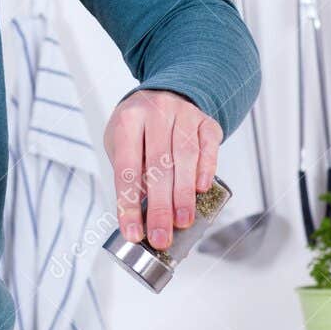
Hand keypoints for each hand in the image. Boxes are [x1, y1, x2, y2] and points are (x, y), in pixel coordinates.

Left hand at [103, 89, 221, 250]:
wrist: (163, 93)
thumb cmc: (138, 128)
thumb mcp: (122, 144)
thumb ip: (131, 175)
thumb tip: (142, 218)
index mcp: (127, 121)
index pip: (127, 168)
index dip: (129, 204)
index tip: (133, 233)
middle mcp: (156, 112)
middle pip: (158, 165)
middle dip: (160, 207)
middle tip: (161, 236)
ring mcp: (183, 114)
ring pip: (185, 156)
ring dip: (184, 194)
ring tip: (182, 221)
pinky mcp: (206, 121)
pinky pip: (208, 146)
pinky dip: (206, 168)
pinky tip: (201, 189)